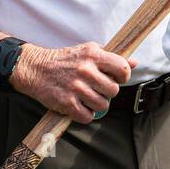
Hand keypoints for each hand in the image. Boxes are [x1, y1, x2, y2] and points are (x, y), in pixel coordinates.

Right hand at [11, 41, 131, 123]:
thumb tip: (135, 63)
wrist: (34, 68)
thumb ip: (111, 57)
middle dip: (108, 92)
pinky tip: (79, 106)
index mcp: (93, 55)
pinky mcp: (66, 103)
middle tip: (97, 89)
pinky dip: (86, 114)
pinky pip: (88, 116)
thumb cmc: (64, 60)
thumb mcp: (88, 51)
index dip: (123, 77)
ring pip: (103, 105)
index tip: (115, 79)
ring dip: (97, 104)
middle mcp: (86, 70)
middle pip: (114, 90)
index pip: (123, 69)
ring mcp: (76, 87)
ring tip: (88, 97)